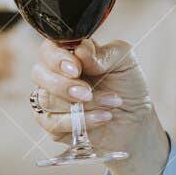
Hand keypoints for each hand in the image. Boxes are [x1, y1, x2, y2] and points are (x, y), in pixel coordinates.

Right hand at [30, 38, 168, 174]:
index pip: (48, 49)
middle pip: (38, 74)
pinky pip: (52, 123)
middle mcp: (55, 75)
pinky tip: (102, 117)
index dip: (57, 58)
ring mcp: (51, 100)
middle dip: (63, 85)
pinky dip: (79, 121)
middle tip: (88, 93)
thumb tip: (80, 49)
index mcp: (69, 54)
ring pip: (45, 99)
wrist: (137, 120)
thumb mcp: (124, 61)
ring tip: (109, 104)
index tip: (76, 68)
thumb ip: (103, 53)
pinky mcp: (52, 124)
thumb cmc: (128, 86)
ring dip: (79, 105)